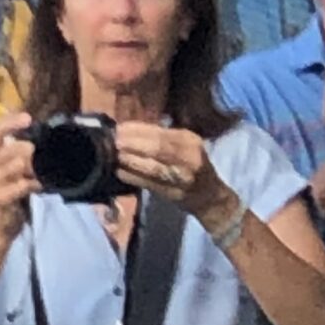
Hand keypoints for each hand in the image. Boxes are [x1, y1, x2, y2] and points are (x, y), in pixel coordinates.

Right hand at [0, 115, 38, 246]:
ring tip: (40, 177)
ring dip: (36, 170)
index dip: (11, 123)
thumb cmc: (10, 193)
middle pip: (15, 148)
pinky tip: (39, 188)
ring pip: (21, 164)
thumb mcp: (14, 169)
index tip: (28, 119)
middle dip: (34, 154)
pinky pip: (24, 184)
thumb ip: (21, 154)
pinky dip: (36, 185)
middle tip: (42, 164)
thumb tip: (42, 138)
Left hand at [112, 123, 233, 226]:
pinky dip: (133, 177)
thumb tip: (131, 130)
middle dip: (133, 144)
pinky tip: (120, 172)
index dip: (138, 130)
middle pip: (157, 148)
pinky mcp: (173, 193)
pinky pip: (150, 184)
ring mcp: (182, 177)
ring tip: (115, 155)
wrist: (209, 196)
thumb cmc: (192, 165)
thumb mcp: (185, 145)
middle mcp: (189, 157)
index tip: (120, 128)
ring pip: (153, 167)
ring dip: (131, 161)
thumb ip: (162, 137)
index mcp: (190, 140)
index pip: (161, 133)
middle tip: (114, 141)